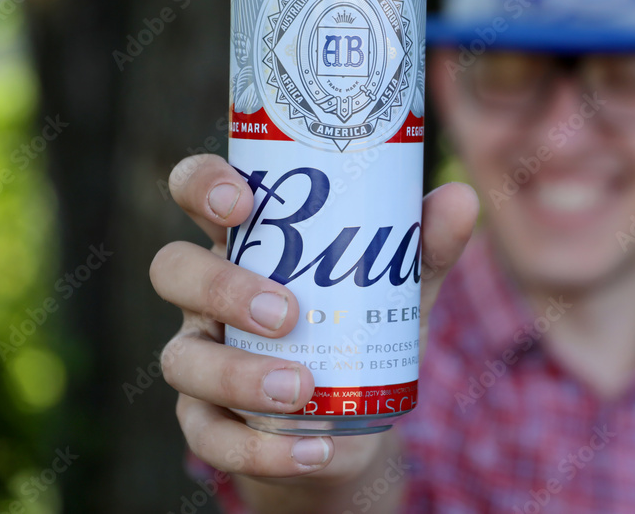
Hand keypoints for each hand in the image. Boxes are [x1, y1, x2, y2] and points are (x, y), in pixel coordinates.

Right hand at [150, 154, 477, 486]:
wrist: (349, 422)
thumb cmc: (360, 328)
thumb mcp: (395, 287)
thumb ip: (422, 246)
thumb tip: (462, 199)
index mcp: (247, 242)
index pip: (197, 191)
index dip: (202, 185)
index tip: (241, 202)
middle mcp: (209, 294)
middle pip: (172, 269)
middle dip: (221, 287)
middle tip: (286, 312)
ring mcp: (200, 356)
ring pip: (182, 359)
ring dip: (239, 375)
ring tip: (302, 390)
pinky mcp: (206, 421)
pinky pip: (207, 437)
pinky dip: (260, 450)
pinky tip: (315, 450)